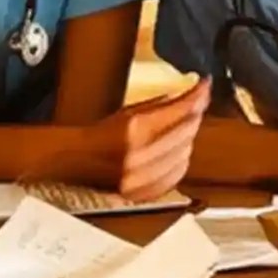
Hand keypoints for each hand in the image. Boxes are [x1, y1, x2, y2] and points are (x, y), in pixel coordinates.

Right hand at [42, 77, 209, 200]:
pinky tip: (180, 150)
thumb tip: (184, 97)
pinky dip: (182, 160)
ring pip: (185, 153)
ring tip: (187, 124)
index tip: (204, 86)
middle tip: (199, 101)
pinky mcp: (145, 192)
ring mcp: (143, 177)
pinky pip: (177, 175)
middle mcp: (140, 155)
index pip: (179, 110)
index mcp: (133, 130)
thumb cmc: (93, 137)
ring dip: (190, 137)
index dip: (197, 96)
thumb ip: (155, 106)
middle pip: (186, 132)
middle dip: (196, 114)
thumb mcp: (124, 113)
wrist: (72, 163)